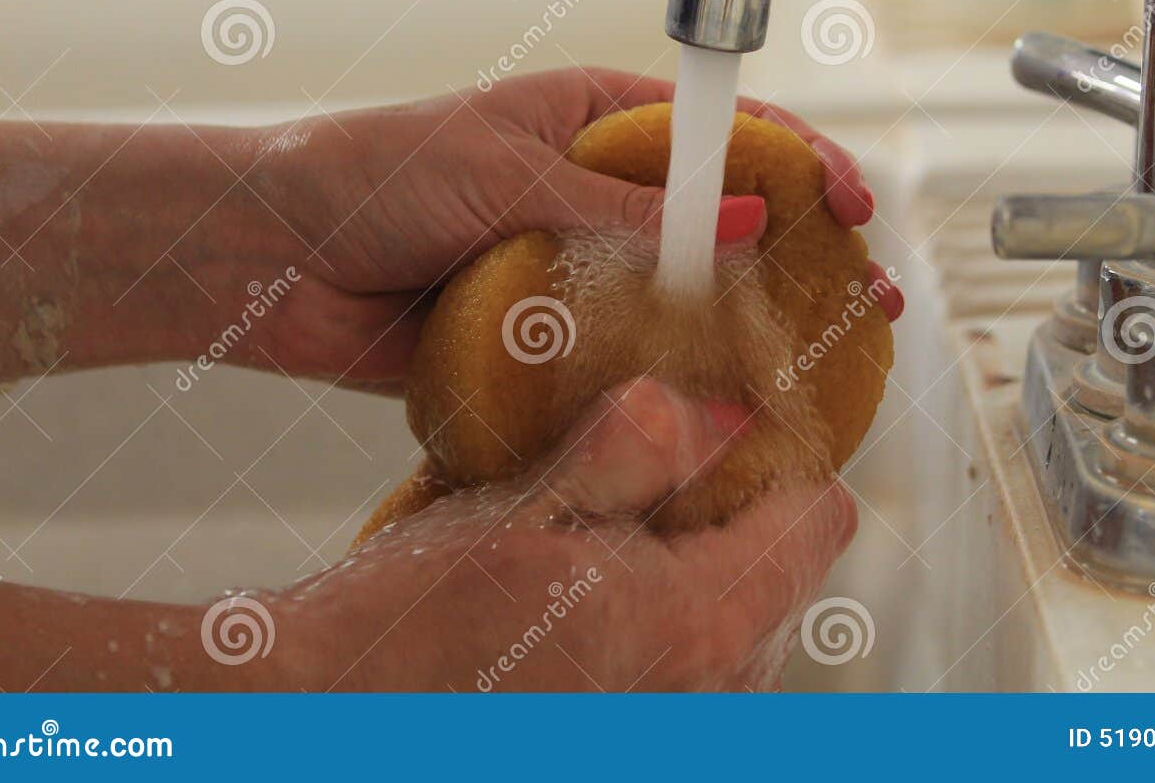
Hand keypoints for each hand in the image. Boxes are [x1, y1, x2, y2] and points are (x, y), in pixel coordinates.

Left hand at [250, 67, 902, 390]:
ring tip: (815, 363)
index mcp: (596, 121)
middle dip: (804, 255)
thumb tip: (744, 222)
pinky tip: (720, 407)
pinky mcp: (547, 336)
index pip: (725, 131)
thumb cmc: (368, 175)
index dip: (804, 161)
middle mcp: (598, 193)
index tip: (855, 200)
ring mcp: (577, 268)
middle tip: (865, 295)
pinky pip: (624, 359)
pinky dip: (670, 382)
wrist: (268, 259)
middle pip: (725, 221)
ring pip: (683, 299)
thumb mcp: (506, 171)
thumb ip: (623, 207)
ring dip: (750, 329)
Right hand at [262, 377, 856, 690]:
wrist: (334, 714)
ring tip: (602, 541)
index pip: (820, 520)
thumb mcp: (525, 503)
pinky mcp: (635, 744)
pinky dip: (660, 629)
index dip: (782, 459)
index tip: (736, 429)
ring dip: (693, 574)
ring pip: (740, 628)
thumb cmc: (411, 628)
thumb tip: (713, 409)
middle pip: (784, 574)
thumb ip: (635, 449)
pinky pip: (693, 677)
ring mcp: (673, 731)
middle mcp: (708, 697)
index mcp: (700, 623)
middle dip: (731, 517)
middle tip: (647, 478)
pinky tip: (581, 604)